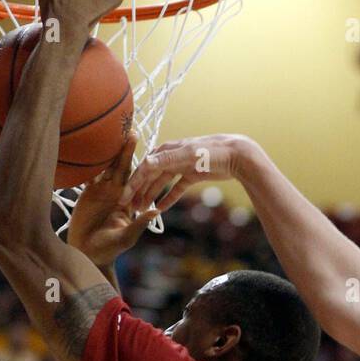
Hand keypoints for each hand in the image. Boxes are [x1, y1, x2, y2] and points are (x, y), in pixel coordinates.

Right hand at [68, 134, 157, 265]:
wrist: (88, 253)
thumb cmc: (109, 249)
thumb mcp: (126, 237)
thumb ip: (139, 224)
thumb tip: (156, 211)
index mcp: (129, 201)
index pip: (137, 180)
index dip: (142, 165)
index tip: (149, 151)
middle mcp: (117, 193)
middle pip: (122, 168)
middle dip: (126, 150)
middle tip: (132, 131)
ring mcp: (102, 191)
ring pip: (105, 167)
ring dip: (108, 151)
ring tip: (109, 132)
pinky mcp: (87, 192)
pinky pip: (89, 173)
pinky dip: (89, 162)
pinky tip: (88, 146)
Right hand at [122, 135, 253, 214]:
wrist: (236, 154)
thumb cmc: (212, 151)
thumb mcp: (188, 155)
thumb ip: (166, 160)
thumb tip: (144, 162)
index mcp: (166, 151)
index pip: (144, 168)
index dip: (133, 184)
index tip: (123, 198)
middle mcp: (171, 157)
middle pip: (150, 176)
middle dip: (139, 192)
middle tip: (129, 208)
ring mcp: (182, 166)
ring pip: (162, 183)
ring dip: (151, 195)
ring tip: (141, 209)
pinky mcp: (192, 175)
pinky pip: (177, 188)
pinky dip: (169, 198)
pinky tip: (161, 208)